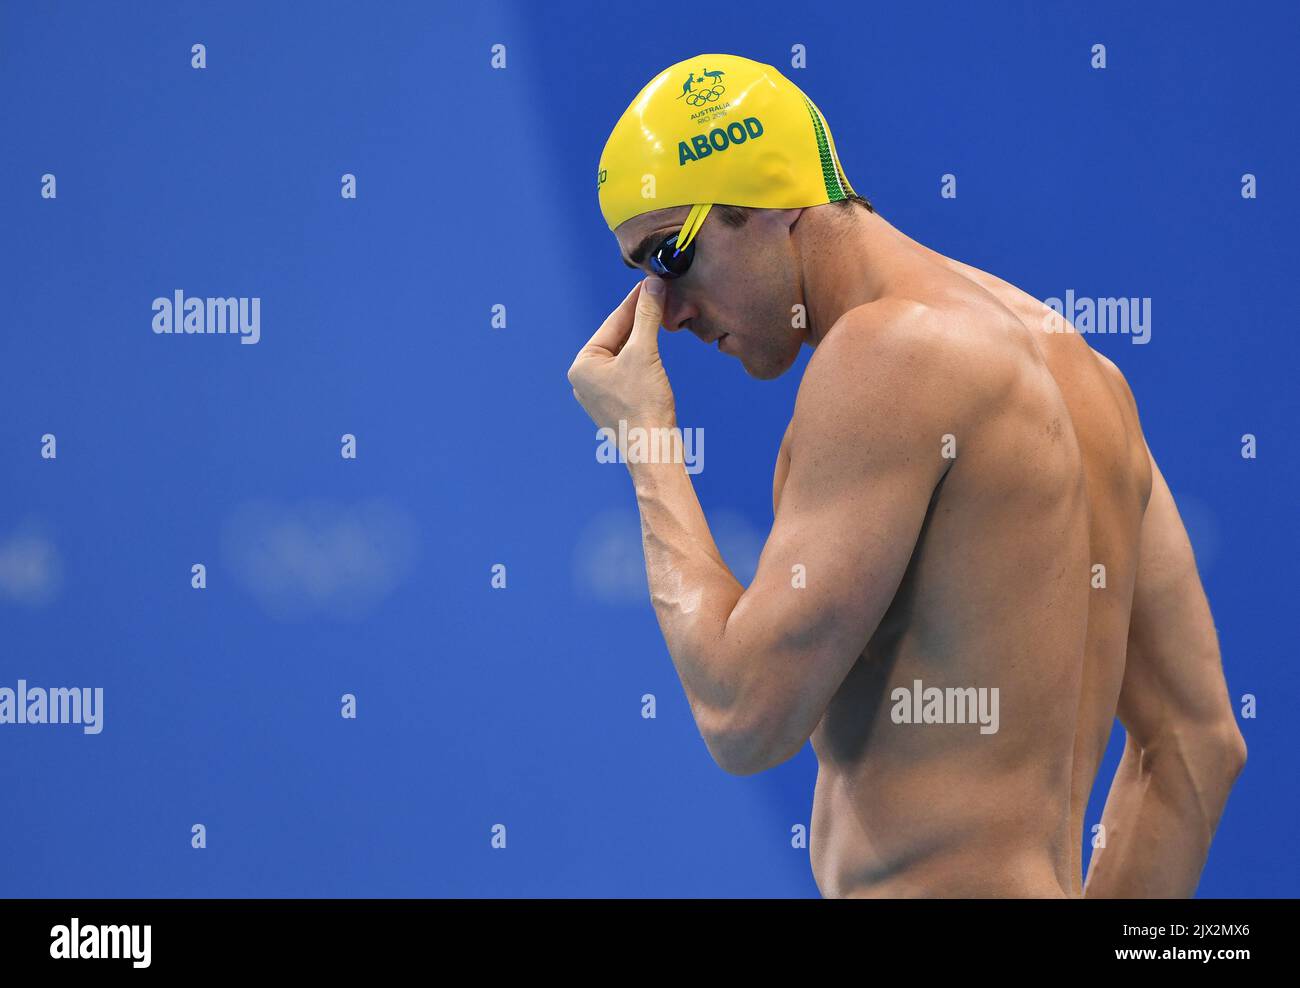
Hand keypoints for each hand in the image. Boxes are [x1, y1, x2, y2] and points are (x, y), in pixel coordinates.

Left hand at [567, 276, 676, 434]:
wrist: (653, 450)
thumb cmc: (644, 404)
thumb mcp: (644, 353)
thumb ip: (647, 316)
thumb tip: (652, 285)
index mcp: (582, 365)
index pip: (612, 323)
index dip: (635, 301)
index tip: (651, 283)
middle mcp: (585, 380)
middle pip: (618, 339)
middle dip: (640, 321)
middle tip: (661, 296)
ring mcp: (599, 395)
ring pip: (625, 357)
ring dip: (644, 339)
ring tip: (662, 319)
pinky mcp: (617, 406)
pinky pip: (630, 374)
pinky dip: (644, 360)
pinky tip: (657, 353)